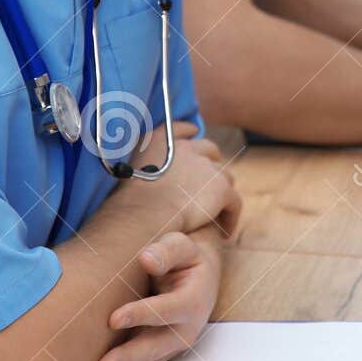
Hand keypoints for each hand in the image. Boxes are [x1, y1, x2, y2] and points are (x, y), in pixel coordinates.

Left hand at [88, 228, 223, 360]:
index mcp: (194, 301)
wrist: (199, 277)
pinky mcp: (162, 354)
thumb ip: (166, 251)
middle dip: (128, 357)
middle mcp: (187, 329)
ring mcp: (174, 345)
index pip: (167, 310)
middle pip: (156, 347)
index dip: (141, 315)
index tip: (113, 319)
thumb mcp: (182, 246)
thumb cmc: (185, 258)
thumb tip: (147, 259)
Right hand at [130, 122, 240, 237]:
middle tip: (207, 185)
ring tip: (215, 211)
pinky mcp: (221, 189)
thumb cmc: (131, 202)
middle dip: (211, 164)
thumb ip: (142, 165)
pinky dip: (230, 216)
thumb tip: (150, 175)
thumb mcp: (128, 173)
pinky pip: (233, 203)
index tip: (193, 134)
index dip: (190, 132)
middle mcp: (188, 148)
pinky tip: (224, 232)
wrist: (145, 214)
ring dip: (220, 192)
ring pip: (224, 177)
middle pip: (210, 151)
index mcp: (163, 140)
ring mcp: (207, 167)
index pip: (183, 128)